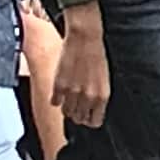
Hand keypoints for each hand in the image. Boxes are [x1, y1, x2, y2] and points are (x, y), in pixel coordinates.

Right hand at [54, 3, 112, 128]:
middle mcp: (88, 97)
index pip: (95, 122)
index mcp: (102, 97)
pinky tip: (60, 91)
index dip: (90, 119)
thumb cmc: (97, 55)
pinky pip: (55, 103)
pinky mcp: (59, 86)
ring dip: (67, 108)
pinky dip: (56, 99)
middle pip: (79, 119)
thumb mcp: (104, 79)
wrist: (85, 38)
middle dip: (78, 114)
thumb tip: (91, 110)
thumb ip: (97, 97)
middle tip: (77, 105)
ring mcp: (72, 93)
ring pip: (67, 113)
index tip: (87, 115)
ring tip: (69, 97)